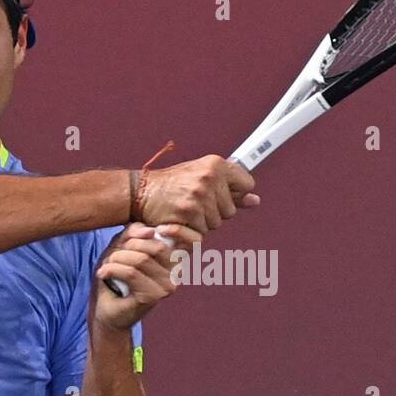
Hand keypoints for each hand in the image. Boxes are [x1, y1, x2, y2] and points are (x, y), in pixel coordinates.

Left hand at [93, 223, 203, 330]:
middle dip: (129, 245)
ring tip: (107, 265)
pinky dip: (112, 269)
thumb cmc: (116, 273)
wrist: (106, 307)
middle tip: (114, 255)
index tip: (152, 231)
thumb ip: (135, 232)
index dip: (177, 229)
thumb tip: (150, 231)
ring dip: (116, 258)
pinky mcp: (153, 297)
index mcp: (176, 258)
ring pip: (141, 259)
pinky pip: (131, 273)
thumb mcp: (123, 244)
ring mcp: (167, 287)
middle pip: (156, 246)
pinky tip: (103, 273)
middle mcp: (177, 273)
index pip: (192, 240)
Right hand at [136, 155, 259, 232]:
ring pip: (217, 223)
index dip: (236, 194)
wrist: (141, 191)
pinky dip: (191, 229)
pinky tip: (180, 217)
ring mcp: (200, 195)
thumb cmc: (172, 185)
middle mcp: (209, 177)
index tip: (224, 195)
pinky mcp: (189, 212)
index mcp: (215, 164)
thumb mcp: (202, 177)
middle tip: (196, 202)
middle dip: (216, 211)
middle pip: (231, 210)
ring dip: (203, 222)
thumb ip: (230, 189)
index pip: (247, 184)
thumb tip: (255, 201)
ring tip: (186, 209)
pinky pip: (202, 231)